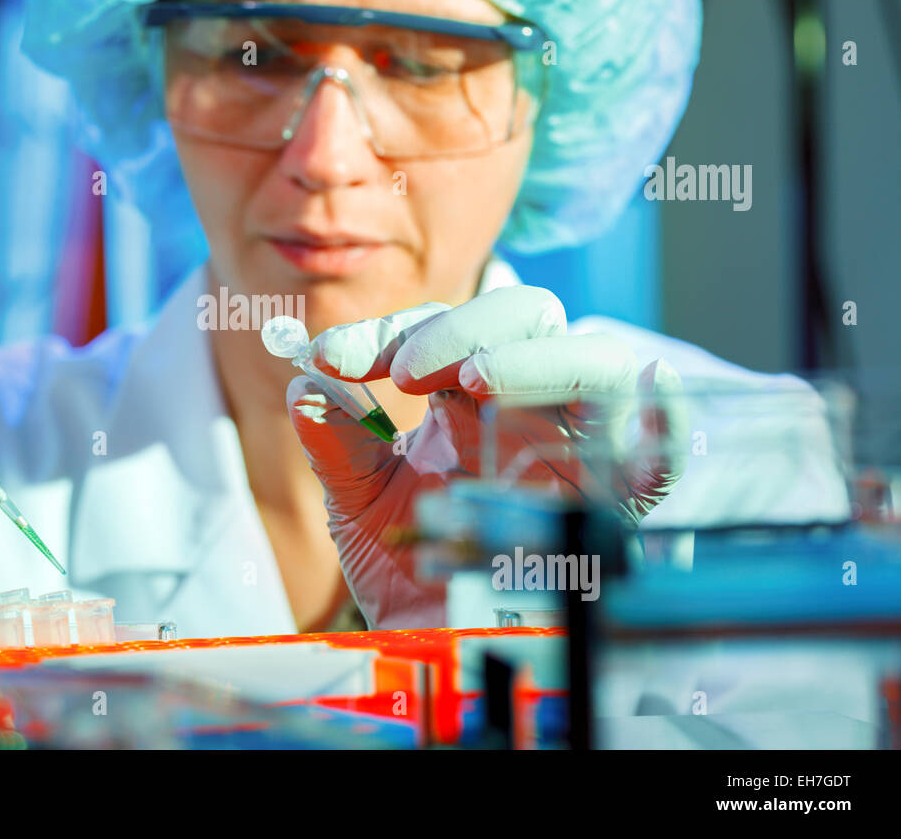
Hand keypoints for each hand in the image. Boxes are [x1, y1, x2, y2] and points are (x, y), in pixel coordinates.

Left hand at [286, 285, 687, 628]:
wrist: (432, 646)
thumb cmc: (406, 566)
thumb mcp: (358, 497)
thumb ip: (334, 439)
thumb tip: (303, 385)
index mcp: (470, 397)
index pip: (446, 329)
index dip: (391, 330)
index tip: (331, 356)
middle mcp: (530, 408)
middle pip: (530, 319)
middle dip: (463, 327)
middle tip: (402, 372)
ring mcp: (577, 450)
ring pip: (596, 364)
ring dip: (536, 359)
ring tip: (473, 379)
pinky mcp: (616, 507)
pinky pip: (660, 457)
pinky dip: (662, 420)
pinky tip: (648, 388)